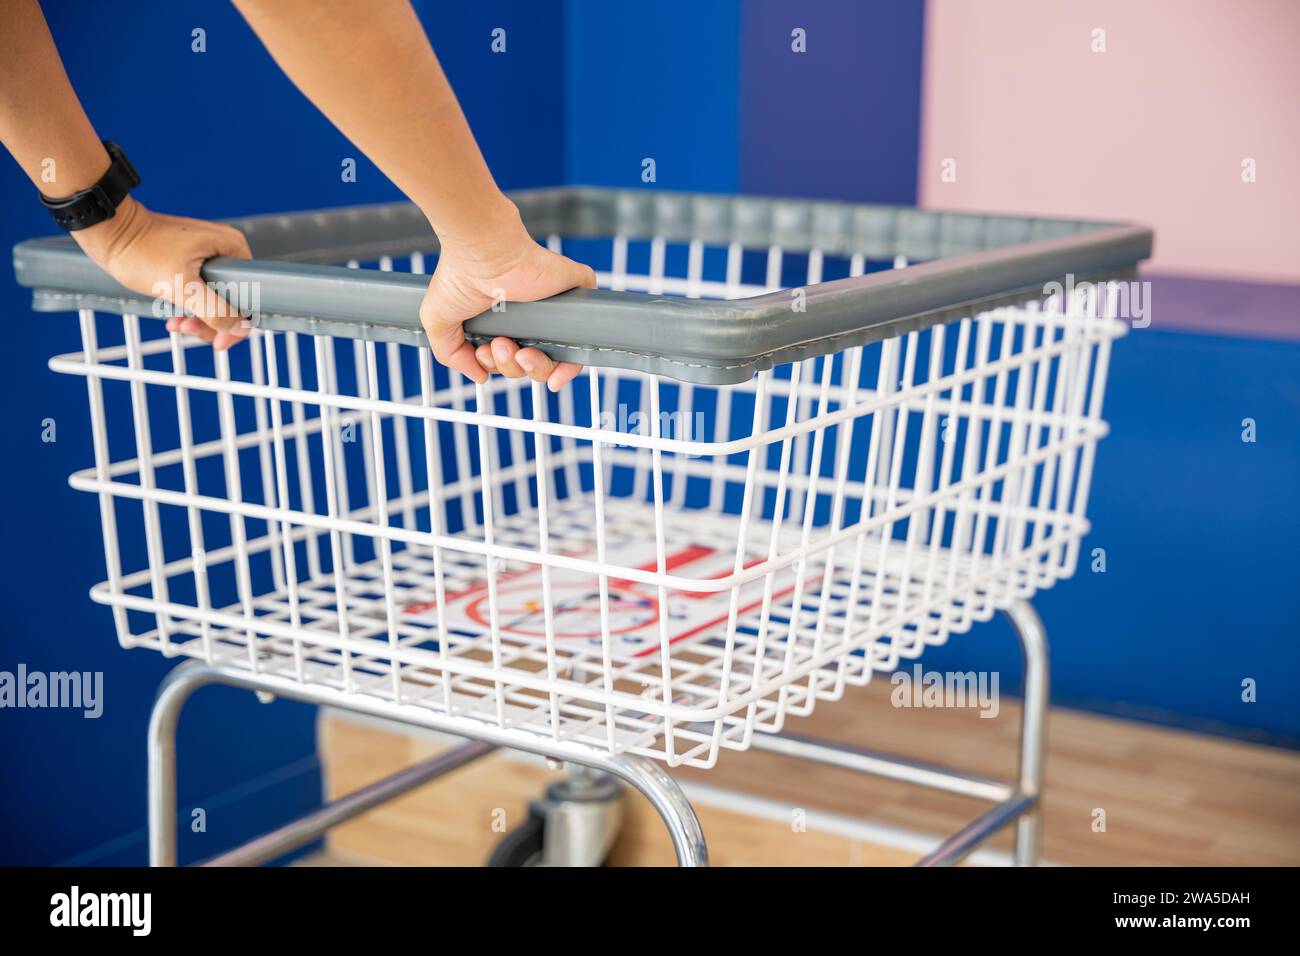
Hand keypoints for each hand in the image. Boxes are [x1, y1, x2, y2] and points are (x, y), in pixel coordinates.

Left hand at [74, 196, 253, 349]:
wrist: (108, 232)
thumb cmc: (140, 251)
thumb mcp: (181, 285)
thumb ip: (214, 309)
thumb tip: (239, 329)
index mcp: (232, 249)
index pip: (251, 297)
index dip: (237, 324)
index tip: (217, 341)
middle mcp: (226, 250)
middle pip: (234, 301)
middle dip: (211, 323)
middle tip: (187, 331)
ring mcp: (209, 256)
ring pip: (216, 300)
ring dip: (197, 319)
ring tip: (175, 325)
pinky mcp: (193, 262)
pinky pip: (201, 293)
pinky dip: (189, 308)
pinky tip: (173, 318)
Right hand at [420, 200, 595, 391]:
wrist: (481, 250)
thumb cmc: (458, 274)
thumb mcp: (438, 322)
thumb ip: (452, 355)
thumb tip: (480, 376)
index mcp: (504, 323)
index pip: (512, 360)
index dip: (500, 368)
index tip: (484, 354)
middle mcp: (531, 318)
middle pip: (532, 366)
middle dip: (513, 369)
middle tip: (500, 347)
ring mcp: (554, 310)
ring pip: (557, 361)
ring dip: (533, 369)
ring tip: (515, 351)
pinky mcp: (574, 298)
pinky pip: (585, 342)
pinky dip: (571, 367)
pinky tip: (555, 374)